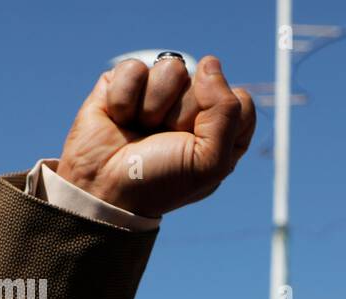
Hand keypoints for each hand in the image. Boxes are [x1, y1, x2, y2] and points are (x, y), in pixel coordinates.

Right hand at [56, 55, 255, 217]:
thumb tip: (210, 63)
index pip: (241, 100)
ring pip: (172, 68)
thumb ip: (226, 113)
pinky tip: (120, 118)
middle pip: (206, 82)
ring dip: (152, 106)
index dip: (218, 119)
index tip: (196, 145)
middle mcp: (195, 107)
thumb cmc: (160, 181)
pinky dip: (124, 99)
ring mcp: (161, 91)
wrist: (105, 188)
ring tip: (141, 129)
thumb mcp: (209, 162)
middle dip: (182, 115)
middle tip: (163, 139)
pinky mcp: (127, 81)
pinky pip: (135, 68)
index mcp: (222, 129)